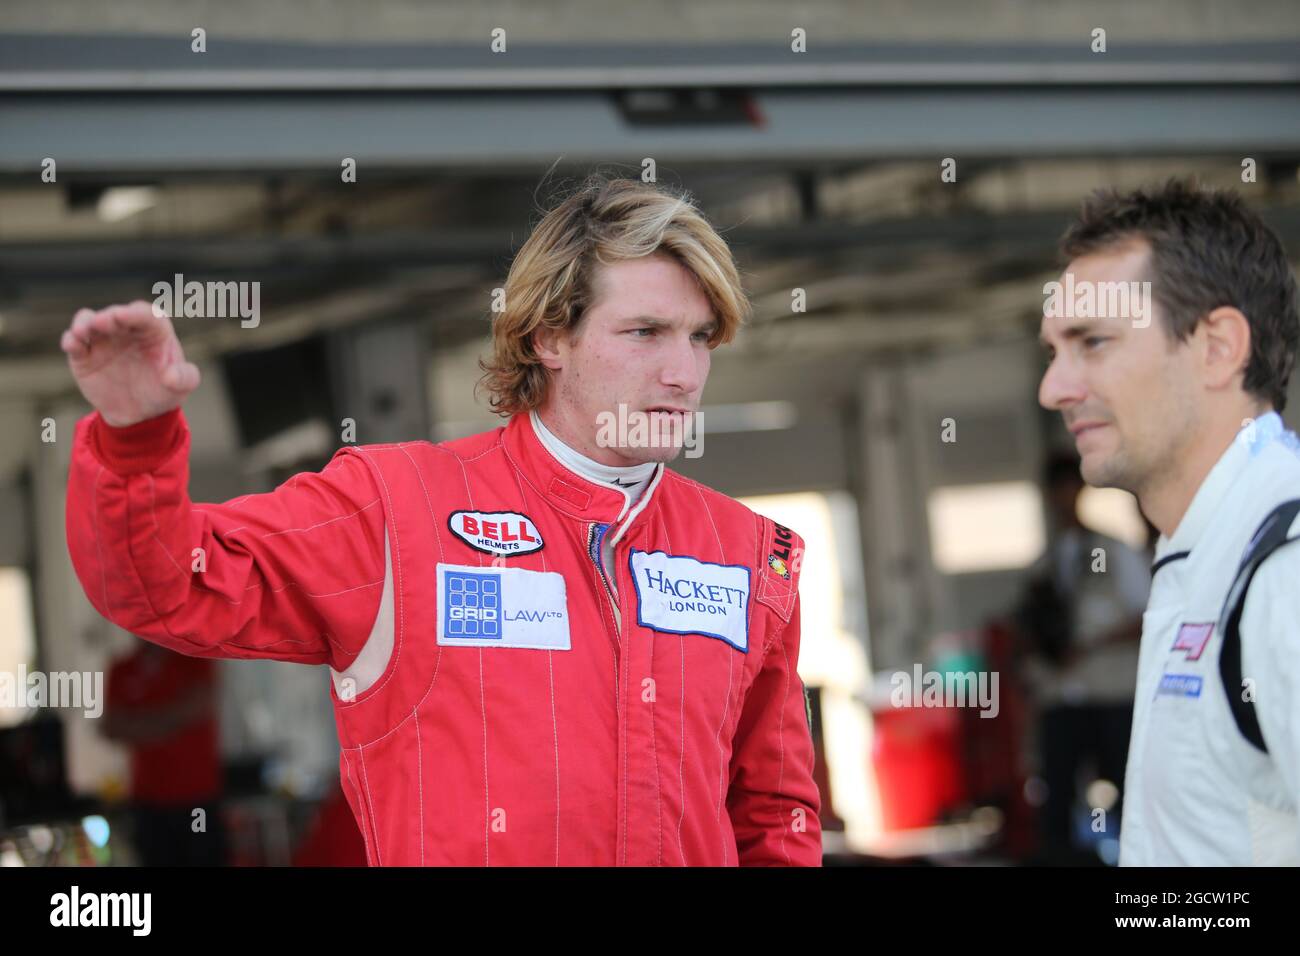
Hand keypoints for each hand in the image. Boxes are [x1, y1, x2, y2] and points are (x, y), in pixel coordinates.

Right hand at [61, 300, 200, 426]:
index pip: (145, 315)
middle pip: (115, 314)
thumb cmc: (164, 392)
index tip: (126, 315)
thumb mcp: (181, 387)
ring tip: (83, 331)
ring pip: (89, 321)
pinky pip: (74, 342)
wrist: (140, 414)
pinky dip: (71, 340)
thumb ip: (185, 378)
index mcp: (153, 331)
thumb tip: (172, 376)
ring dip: (85, 322)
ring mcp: (103, 340)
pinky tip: (72, 344)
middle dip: (109, 316)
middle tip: (103, 322)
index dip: (135, 313)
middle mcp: (126, 330)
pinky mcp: (84, 355)